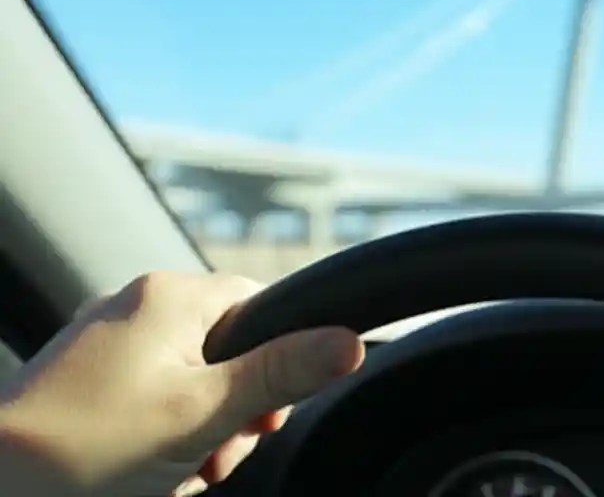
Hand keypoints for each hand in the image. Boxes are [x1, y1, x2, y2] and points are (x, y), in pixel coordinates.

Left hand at [0, 271, 364, 495]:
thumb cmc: (86, 453)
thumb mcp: (203, 415)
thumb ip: (281, 375)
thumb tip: (350, 342)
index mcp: (168, 296)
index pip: (261, 304)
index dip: (280, 360)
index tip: (268, 413)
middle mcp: (134, 308)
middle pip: (230, 354)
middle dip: (234, 415)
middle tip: (212, 455)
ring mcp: (105, 348)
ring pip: (193, 386)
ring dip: (200, 437)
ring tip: (173, 473)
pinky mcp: (85, 386)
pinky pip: (152, 403)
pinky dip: (161, 441)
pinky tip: (146, 475)